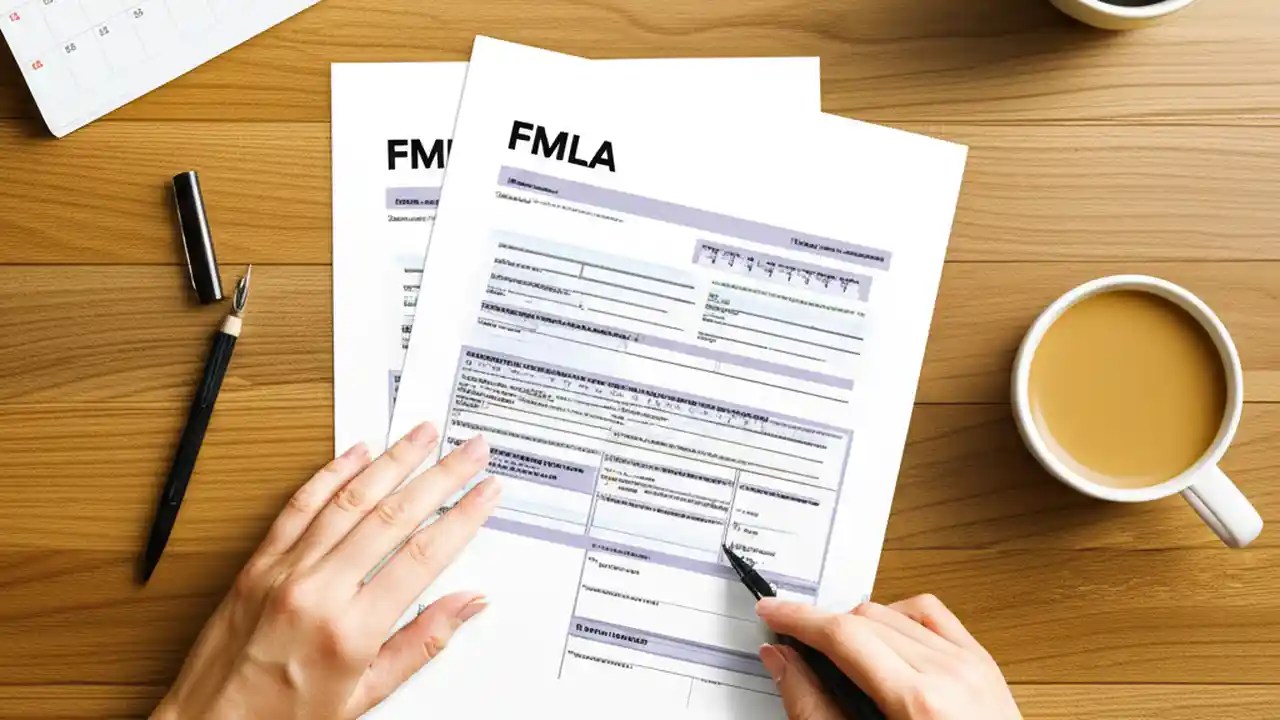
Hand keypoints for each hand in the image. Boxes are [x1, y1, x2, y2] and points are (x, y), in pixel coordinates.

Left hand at [152, 424, 500, 719]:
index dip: (462, 518)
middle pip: (393, 517)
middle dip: (440, 476)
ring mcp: (284, 571)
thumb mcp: (366, 695)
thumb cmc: (283, 719)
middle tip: (469, 450)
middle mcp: (317, 592)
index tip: (486, 493)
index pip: (423, 557)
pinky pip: (299, 506)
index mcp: (351, 630)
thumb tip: (467, 604)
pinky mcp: (257, 563)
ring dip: (392, 461)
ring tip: (422, 436)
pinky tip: (356, 453)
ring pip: (349, 500)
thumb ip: (422, 643)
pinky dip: (330, 474)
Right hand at [755, 595, 1020, 719]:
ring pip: (894, 611)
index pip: (844, 634)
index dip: (799, 618)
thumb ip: (814, 708)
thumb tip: (783, 662)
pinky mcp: (983, 663)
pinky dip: (900, 618)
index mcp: (919, 702)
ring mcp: (971, 665)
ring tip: (841, 653)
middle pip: (865, 617)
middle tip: (796, 643)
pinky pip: (932, 614)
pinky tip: (886, 641)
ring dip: (858, 624)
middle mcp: (950, 674)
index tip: (773, 612)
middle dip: (823, 625)